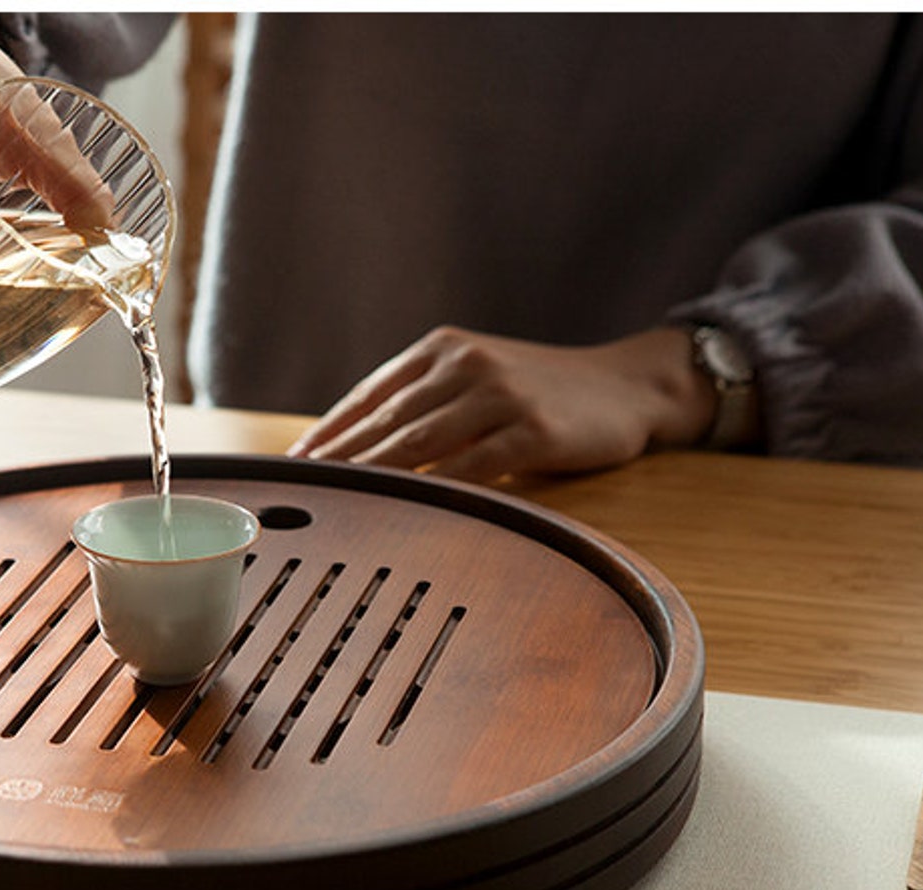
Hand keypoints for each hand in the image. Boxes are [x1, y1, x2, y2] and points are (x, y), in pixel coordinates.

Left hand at [286, 326, 718, 482]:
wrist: (627, 388)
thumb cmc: (542, 392)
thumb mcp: (478, 379)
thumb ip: (425, 402)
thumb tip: (357, 446)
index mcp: (443, 348)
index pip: (369, 394)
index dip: (329, 431)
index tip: (295, 464)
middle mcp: (465, 365)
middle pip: (385, 421)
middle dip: (339, 459)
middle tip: (301, 491)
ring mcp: (499, 396)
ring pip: (418, 442)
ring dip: (371, 475)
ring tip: (337, 501)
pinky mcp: (531, 432)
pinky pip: (471, 465)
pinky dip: (433, 487)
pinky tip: (404, 507)